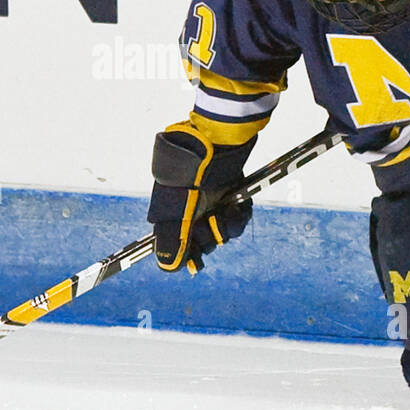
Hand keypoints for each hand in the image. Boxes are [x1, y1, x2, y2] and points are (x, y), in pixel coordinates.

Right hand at [147, 123, 254, 273]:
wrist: (216, 142)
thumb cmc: (189, 172)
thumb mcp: (176, 209)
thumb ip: (172, 240)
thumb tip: (169, 267)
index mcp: (170, 215)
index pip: (177, 248)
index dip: (188, 256)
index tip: (197, 264)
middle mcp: (190, 212)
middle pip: (203, 243)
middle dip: (210, 235)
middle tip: (210, 219)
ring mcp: (210, 205)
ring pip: (224, 233)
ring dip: (228, 225)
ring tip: (227, 208)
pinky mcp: (229, 197)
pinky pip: (238, 218)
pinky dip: (240, 214)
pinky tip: (237, 204)